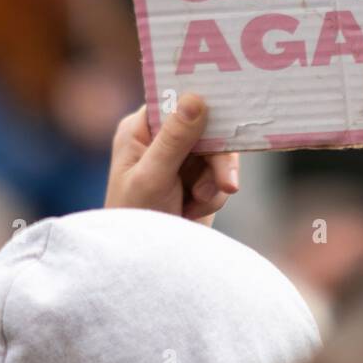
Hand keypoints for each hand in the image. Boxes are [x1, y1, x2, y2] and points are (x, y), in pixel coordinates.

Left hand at [104, 93, 239, 225]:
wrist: (148, 265)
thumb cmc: (136, 220)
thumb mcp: (153, 177)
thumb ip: (175, 139)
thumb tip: (195, 97)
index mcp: (140, 130)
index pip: (175, 102)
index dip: (201, 103)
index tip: (227, 106)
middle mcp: (160, 140)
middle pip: (206, 128)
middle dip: (216, 159)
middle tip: (226, 184)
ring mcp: (181, 161)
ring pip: (219, 154)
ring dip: (214, 181)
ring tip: (197, 203)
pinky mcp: (198, 182)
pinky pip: (221, 176)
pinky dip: (214, 195)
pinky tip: (194, 210)